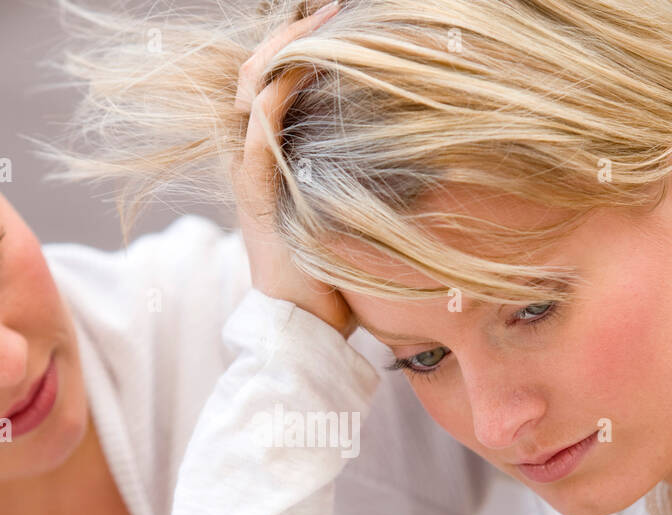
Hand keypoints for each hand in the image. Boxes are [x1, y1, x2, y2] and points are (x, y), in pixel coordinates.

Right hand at [229, 1, 354, 336]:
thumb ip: (362, 173)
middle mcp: (255, 156)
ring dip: (284, 51)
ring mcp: (251, 173)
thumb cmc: (336, 272)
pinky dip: (276, 96)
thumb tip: (420, 144)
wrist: (305, 325)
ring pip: (252, 90)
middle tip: (332, 8)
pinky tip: (299, 71)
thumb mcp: (349, 208)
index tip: (337, 19)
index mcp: (273, 155)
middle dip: (291, 34)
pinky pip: (258, 131)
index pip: (272, 80)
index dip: (296, 44)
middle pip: (257, 72)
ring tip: (320, 24)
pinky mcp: (257, 193)